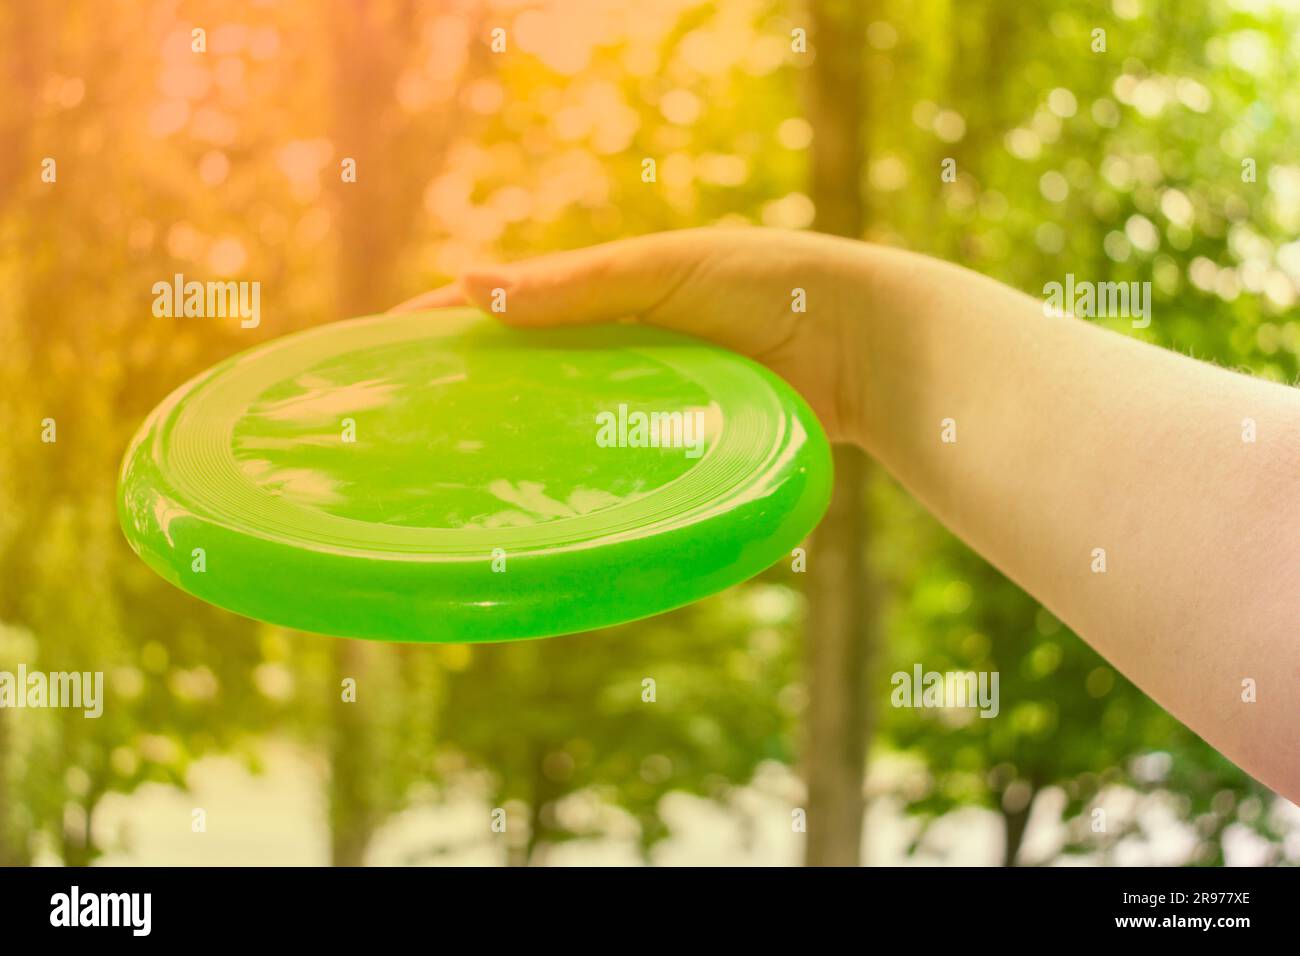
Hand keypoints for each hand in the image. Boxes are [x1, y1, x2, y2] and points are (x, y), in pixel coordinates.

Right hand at [390, 227, 870, 443]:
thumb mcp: (663, 271)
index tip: (370, 357)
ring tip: (438, 485)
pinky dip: (563, 488)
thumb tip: (468, 286)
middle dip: (455, 399)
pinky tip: (528, 514)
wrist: (860, 344)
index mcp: (599, 298)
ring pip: (553, 434)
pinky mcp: (672, 454)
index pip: (497, 311)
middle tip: (390, 434)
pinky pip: (604, 474)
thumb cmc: (766, 285)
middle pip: (514, 378)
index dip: (434, 330)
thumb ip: (576, 285)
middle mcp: (610, 354)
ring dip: (502, 453)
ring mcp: (638, 407)